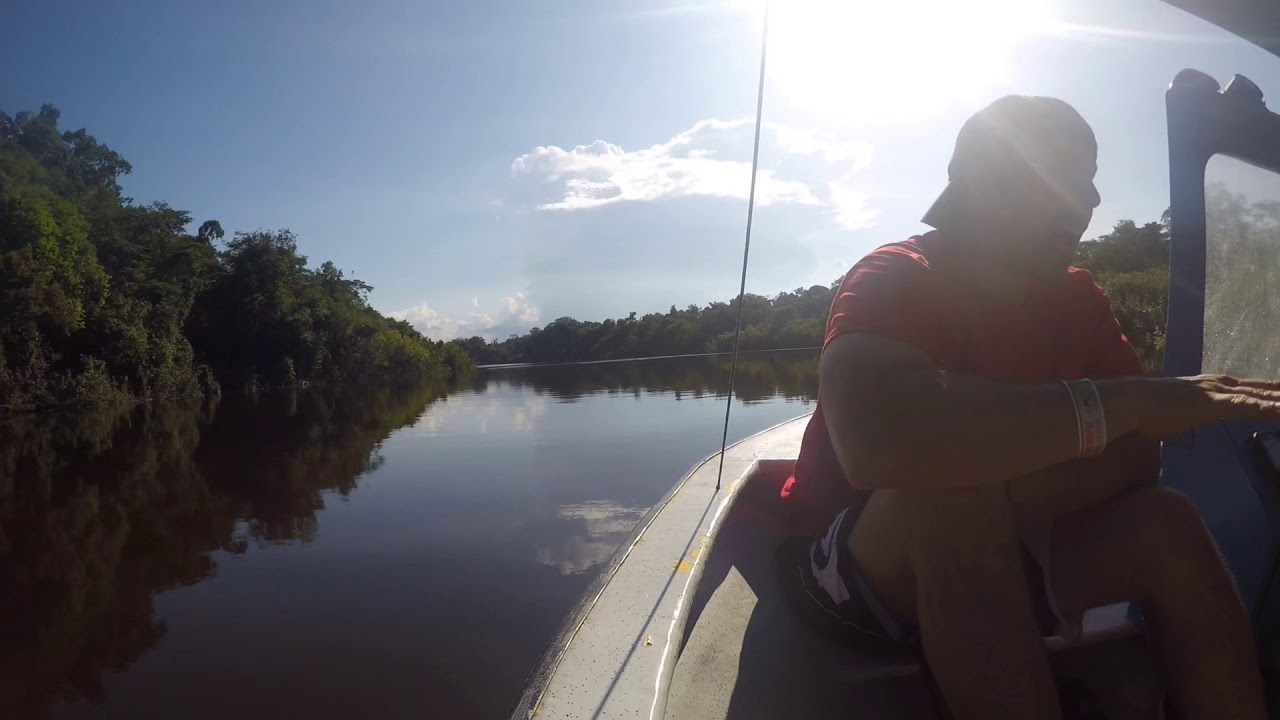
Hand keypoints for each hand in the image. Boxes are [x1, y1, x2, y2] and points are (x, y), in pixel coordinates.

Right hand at [1129, 375, 1279, 438]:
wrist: (1129, 402)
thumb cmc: (1142, 410)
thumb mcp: (1171, 411)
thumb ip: (1182, 413)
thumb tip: (1176, 421)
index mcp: (1208, 386)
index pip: (1247, 389)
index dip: (1268, 392)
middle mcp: (1217, 384)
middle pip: (1260, 389)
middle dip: (1279, 392)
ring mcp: (1217, 393)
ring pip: (1259, 396)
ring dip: (1279, 400)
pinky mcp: (1214, 404)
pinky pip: (1248, 406)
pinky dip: (1267, 408)